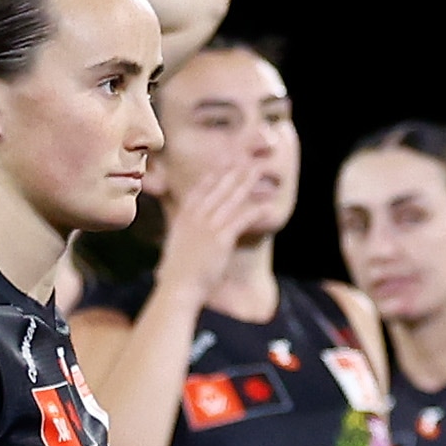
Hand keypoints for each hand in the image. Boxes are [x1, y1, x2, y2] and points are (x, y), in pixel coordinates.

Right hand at [151, 150, 285, 290]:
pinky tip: (268, 207)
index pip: (200, 188)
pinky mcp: (220, 238)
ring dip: (246, 181)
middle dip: (233, 170)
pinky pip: (242, 219)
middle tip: (246, 157)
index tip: (224, 162)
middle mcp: (194, 217)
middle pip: (217, 186)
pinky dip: (256, 211)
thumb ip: (184, 235)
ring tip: (259, 170)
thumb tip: (189, 235)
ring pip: (230, 197)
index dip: (214, 174)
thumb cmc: (178, 274)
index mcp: (183, 217)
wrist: (177, 288)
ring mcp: (207, 226)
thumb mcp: (177, 247)